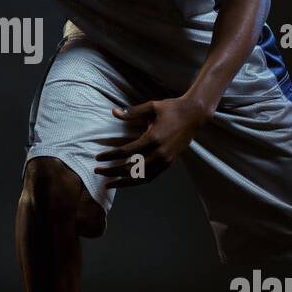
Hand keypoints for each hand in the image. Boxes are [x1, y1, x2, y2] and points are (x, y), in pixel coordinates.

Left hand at [94, 96, 212, 187]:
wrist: (194, 115)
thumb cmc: (171, 108)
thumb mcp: (151, 107)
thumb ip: (131, 112)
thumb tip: (113, 112)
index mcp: (153, 138)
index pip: (126, 152)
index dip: (110, 156)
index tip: (98, 158)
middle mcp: (159, 153)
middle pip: (130, 168)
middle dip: (112, 171)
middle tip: (98, 171)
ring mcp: (165, 160)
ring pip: (141, 178)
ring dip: (124, 182)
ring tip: (109, 184)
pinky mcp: (169, 163)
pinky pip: (151, 177)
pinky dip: (138, 181)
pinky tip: (127, 182)